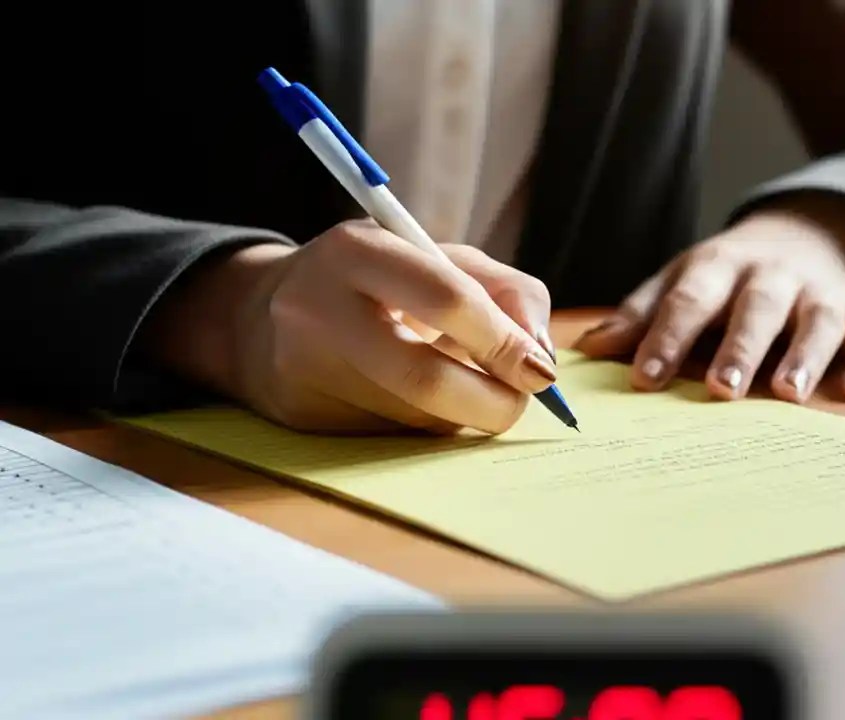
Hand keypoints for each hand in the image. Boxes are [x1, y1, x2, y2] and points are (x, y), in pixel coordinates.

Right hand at [143, 219, 557, 433]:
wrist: (263, 318)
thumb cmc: (377, 282)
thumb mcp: (440, 258)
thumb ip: (507, 292)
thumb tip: (540, 357)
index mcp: (357, 250)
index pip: (448, 299)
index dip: (505, 341)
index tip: (539, 369)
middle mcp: (319, 307)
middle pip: (426, 378)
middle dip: (493, 402)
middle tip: (519, 402)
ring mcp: (303, 368)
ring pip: (417, 417)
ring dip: (462, 413)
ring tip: (460, 385)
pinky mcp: (304, 417)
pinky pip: (394, 437)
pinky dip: (426, 424)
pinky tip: (411, 398)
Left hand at [574, 196, 844, 402]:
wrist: (804, 237)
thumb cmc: (726, 277)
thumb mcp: (681, 281)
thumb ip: (642, 315)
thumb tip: (590, 348)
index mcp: (719, 266)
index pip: (690, 300)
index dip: (666, 338)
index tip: (645, 378)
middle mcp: (773, 276)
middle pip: (757, 307)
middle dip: (740, 347)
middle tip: (722, 388)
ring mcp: (820, 294)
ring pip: (817, 320)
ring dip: (805, 356)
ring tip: (788, 394)